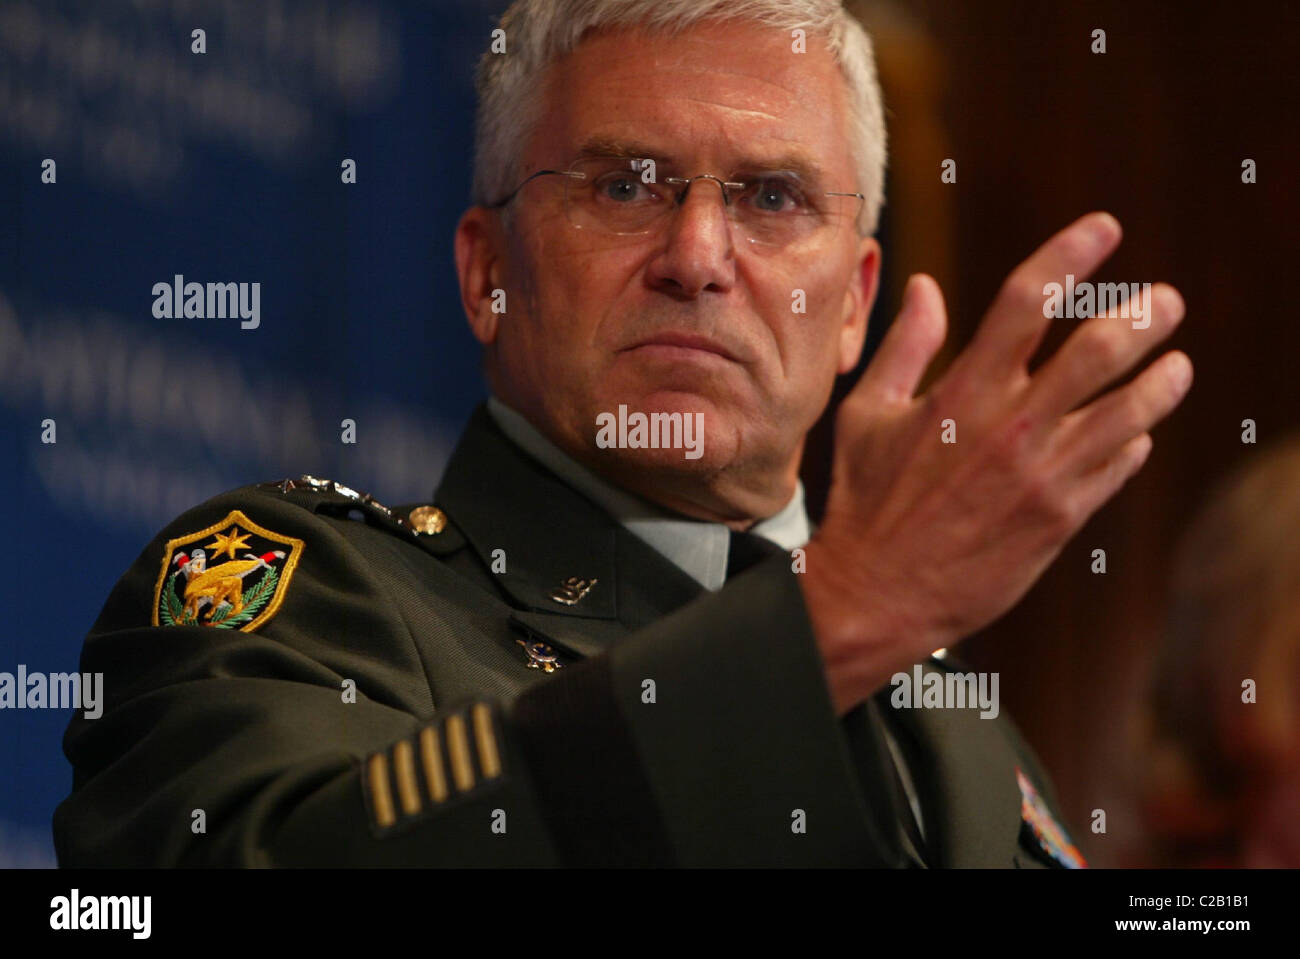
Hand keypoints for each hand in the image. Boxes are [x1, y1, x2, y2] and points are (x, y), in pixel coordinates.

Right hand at [800, 212, 1191, 714]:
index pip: (1026, 302)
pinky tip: (1136, 432)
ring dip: (1163, 379)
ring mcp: (1042, 475)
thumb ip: (905, 346)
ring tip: (1176, 364)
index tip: (1103, 229)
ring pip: (1130, 411)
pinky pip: (1118, 466)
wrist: (878, 594)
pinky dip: (1134, 441)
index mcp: (961, 393)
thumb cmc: (865, 502)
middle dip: (1145, 315)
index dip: (1070, 256)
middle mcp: (1010, 427)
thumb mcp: (867, 415)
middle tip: (1165, 301)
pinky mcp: (1060, 519)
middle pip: (1100, 350)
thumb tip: (927, 286)